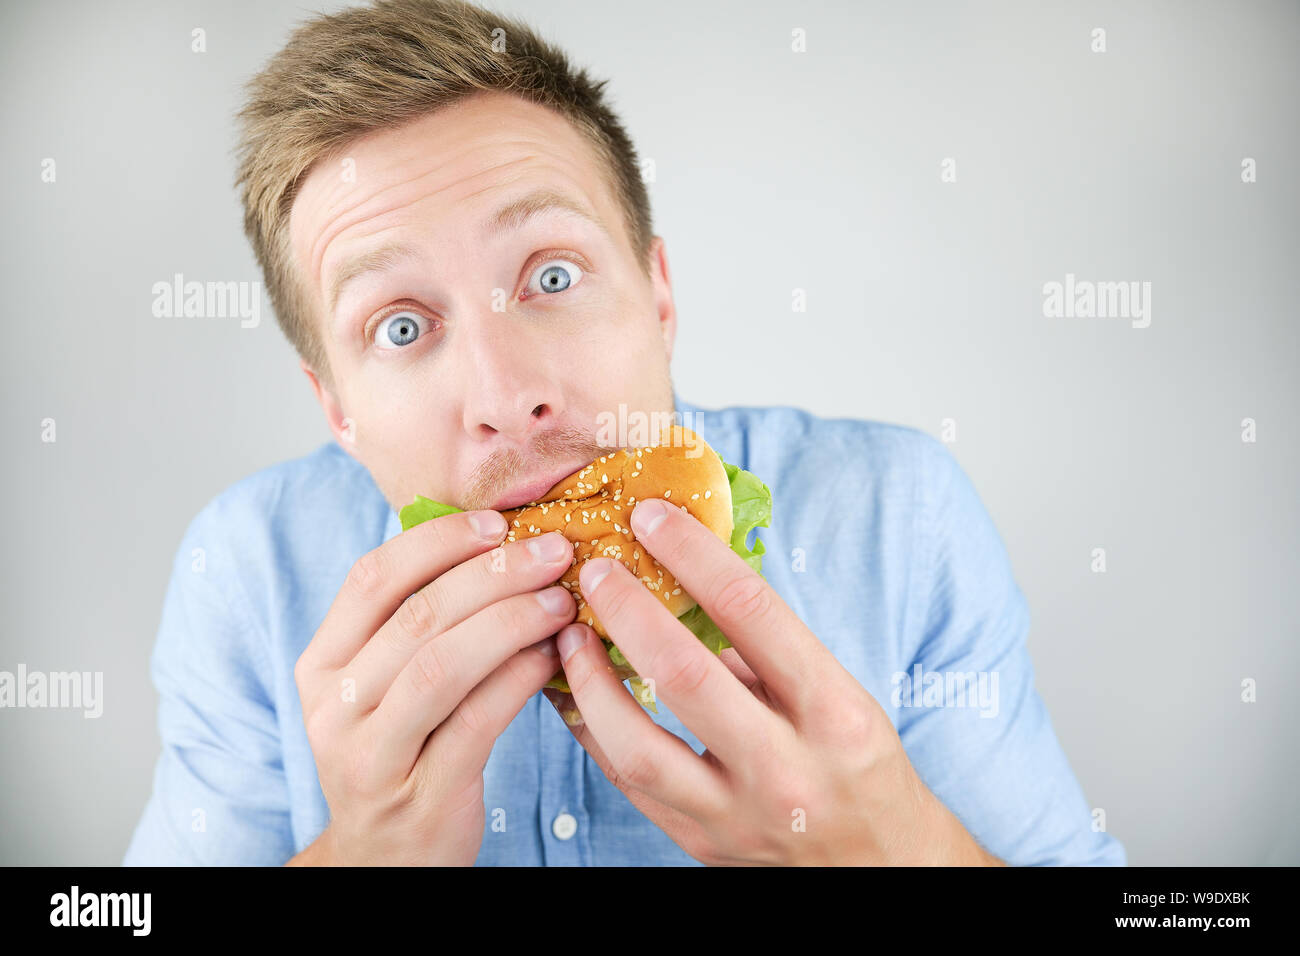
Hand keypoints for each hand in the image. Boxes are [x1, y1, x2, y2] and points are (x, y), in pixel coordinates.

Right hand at [292, 511, 576, 864]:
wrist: (386, 859)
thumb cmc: (403, 750)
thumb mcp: (384, 687)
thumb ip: (418, 624)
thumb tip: (498, 544)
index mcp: (322, 664)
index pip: (371, 578)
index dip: (438, 541)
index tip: (498, 523)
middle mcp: (334, 707)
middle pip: (417, 616)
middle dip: (495, 574)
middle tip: (553, 553)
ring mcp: (372, 756)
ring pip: (442, 665)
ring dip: (512, 621)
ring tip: (561, 601)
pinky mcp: (420, 795)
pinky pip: (475, 721)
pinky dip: (519, 678)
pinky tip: (554, 655)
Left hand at [543, 497, 1000, 865]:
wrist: (882, 870)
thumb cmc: (862, 768)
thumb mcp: (842, 699)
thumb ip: (767, 650)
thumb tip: (689, 578)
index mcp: (834, 714)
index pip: (754, 614)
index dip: (693, 556)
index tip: (651, 516)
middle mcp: (785, 767)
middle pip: (684, 677)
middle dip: (627, 611)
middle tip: (595, 569)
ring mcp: (737, 815)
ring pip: (637, 746)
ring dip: (589, 680)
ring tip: (568, 634)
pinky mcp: (700, 843)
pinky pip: (627, 782)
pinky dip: (592, 730)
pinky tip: (574, 691)